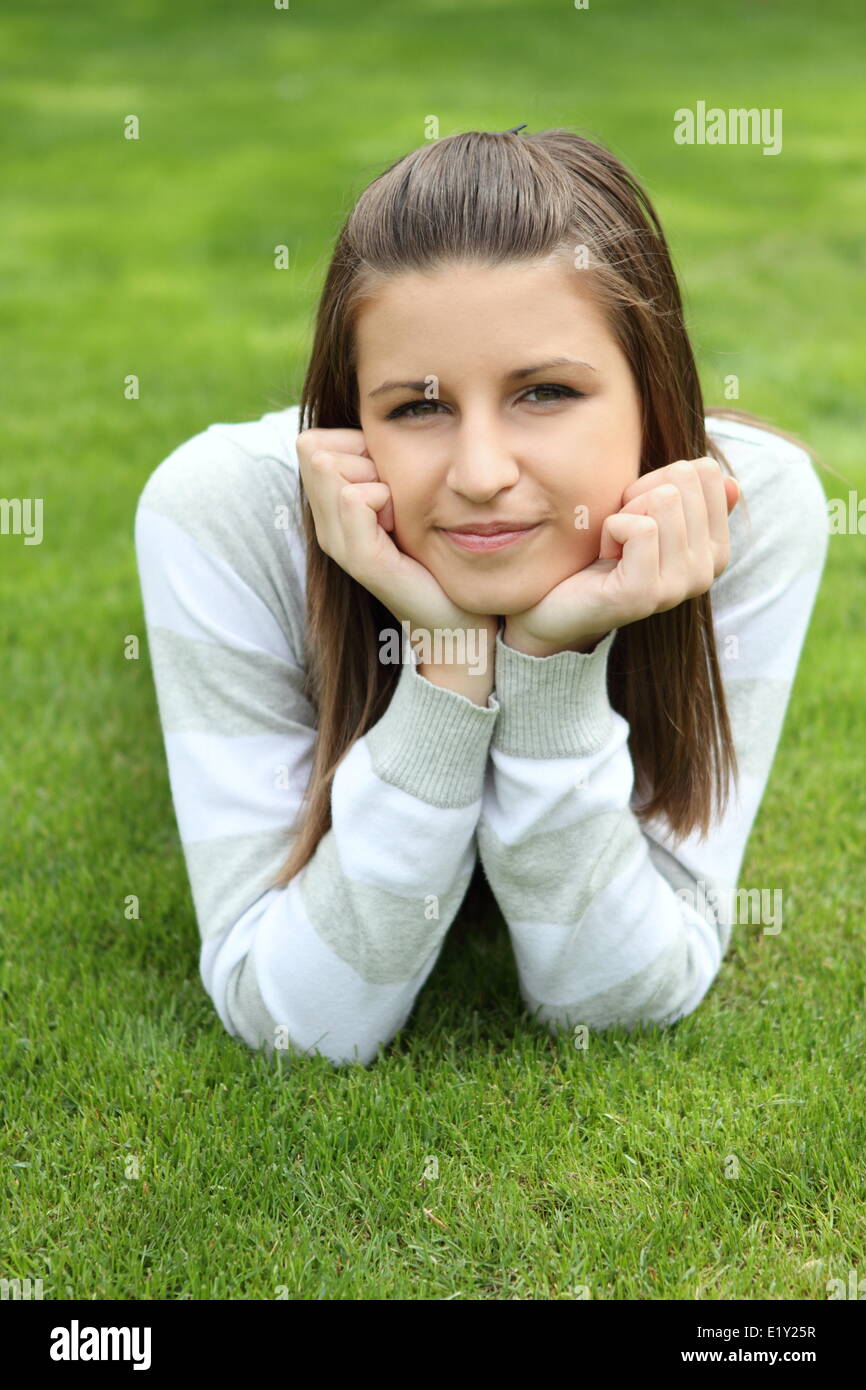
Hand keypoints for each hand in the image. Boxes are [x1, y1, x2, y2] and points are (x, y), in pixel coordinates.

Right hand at [298, 427, 498, 648]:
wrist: (458, 616)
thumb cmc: (438, 553)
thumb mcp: (407, 495)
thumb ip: (383, 463)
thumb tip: (383, 416)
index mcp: (332, 508)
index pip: (312, 442)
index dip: (353, 445)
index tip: (388, 480)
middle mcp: (325, 525)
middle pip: (317, 450)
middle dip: (364, 459)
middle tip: (395, 499)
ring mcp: (337, 543)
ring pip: (332, 468)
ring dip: (376, 479)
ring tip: (398, 515)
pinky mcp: (359, 559)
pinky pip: (353, 497)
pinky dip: (383, 499)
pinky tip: (399, 527)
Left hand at [504, 456, 740, 655]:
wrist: (557, 605)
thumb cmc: (602, 554)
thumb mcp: (647, 516)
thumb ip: (688, 499)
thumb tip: (730, 482)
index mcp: (716, 549)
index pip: (706, 472)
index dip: (660, 478)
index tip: (640, 511)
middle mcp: (706, 572)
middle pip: (683, 480)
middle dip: (640, 493)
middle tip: (622, 529)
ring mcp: (679, 586)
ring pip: (664, 500)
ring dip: (625, 512)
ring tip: (614, 545)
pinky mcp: (645, 594)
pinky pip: (640, 528)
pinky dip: (611, 529)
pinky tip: (606, 555)